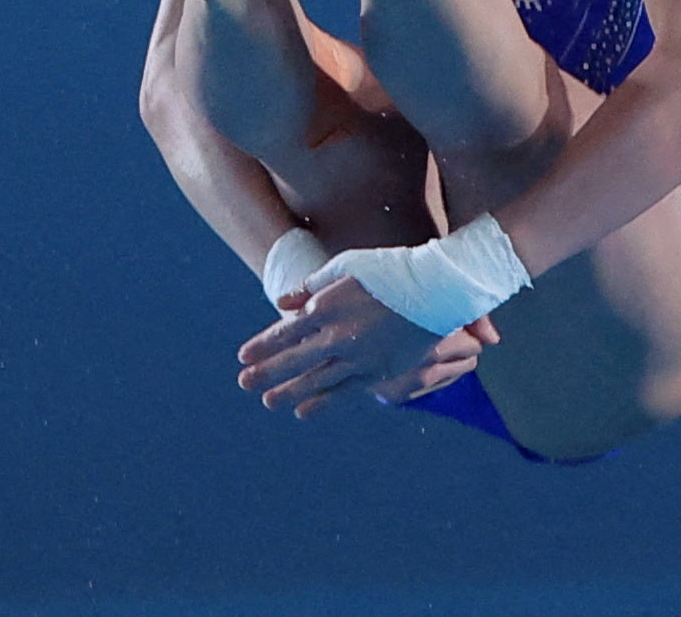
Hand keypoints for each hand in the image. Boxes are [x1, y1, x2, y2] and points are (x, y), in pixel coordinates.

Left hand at [238, 275, 499, 415]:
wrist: (437, 288)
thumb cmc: (391, 271)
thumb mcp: (346, 267)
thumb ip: (312, 287)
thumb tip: (283, 303)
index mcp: (327, 305)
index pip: (286, 331)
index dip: (263, 345)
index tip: (243, 356)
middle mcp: (338, 334)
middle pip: (294, 358)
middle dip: (266, 371)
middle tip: (243, 382)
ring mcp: (358, 356)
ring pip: (315, 380)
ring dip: (288, 392)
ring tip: (267, 402)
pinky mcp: (378, 371)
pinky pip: (344, 391)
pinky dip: (322, 402)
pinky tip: (303, 412)